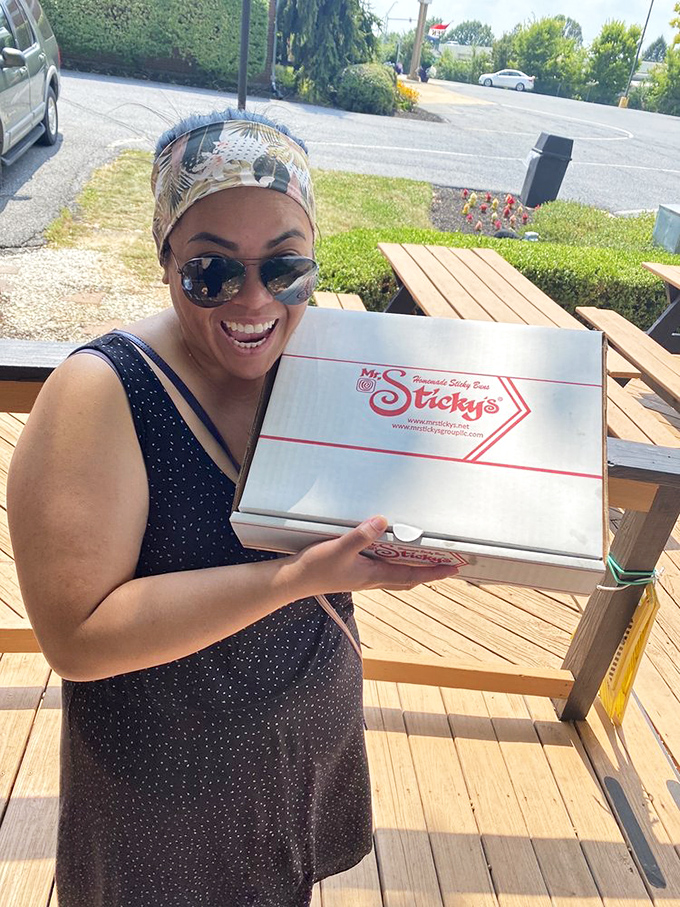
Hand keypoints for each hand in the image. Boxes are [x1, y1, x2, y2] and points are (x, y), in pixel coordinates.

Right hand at [293, 515, 460, 595]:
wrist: (295, 580)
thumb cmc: (316, 567)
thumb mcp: (338, 549)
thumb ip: (361, 536)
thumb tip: (383, 522)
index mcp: (374, 575)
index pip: (411, 576)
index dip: (434, 573)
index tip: (453, 569)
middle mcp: (372, 579)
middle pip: (408, 580)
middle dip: (429, 574)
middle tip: (447, 566)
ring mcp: (363, 577)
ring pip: (397, 577)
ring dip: (414, 570)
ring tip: (427, 559)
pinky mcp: (354, 573)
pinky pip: (384, 571)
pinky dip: (396, 565)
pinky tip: (391, 554)